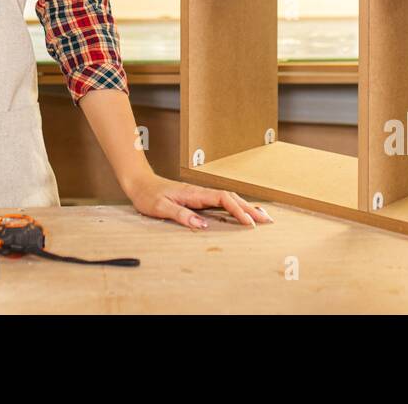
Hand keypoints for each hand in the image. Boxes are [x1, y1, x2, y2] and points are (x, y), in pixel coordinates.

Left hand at [124, 172, 273, 230]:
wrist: (139, 183)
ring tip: (262, 216)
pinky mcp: (198, 198)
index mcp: (194, 193)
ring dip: (246, 207)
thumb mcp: (161, 208)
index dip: (238, 210)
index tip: (249, 223)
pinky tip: (241, 211)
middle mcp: (200, 192)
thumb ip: (181, 215)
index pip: (223, 199)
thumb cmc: (148, 195)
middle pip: (232, 198)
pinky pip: (221, 202)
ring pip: (229, 199)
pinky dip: (235, 206)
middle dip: (250, 209)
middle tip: (267, 220)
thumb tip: (202, 224)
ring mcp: (200, 195)